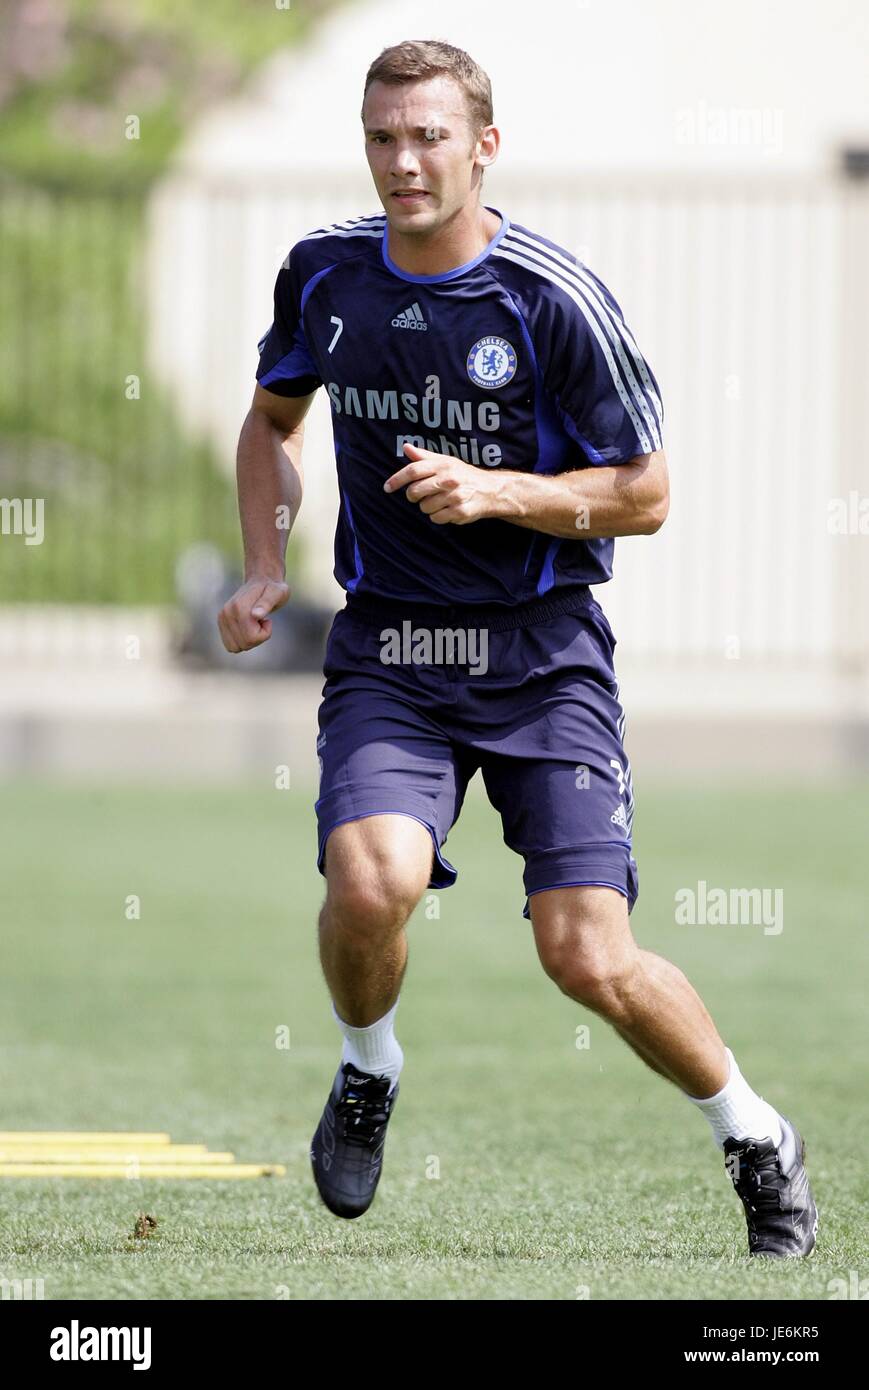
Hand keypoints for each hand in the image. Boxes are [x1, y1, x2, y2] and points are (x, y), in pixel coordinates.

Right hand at [217, 576, 289, 652]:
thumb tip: (255, 615)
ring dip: (249, 640)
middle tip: (262, 621)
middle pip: (244, 644)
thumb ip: (267, 603)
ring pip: (235, 647)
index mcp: (239, 607)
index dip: (264, 633)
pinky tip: (248, 627)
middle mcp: (227, 612)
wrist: (262, 580)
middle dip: (257, 638)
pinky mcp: (221, 621)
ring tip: (254, 624)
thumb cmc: (274, 589)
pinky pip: (230, 645)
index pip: (251, 638)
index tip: (268, 620)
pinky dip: (241, 640)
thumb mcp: (278, 593)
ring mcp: (222, 617)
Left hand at [383, 443, 500, 524]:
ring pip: (424, 507)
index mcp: (443, 465)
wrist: (491, 490)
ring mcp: (455, 497)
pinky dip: (437, 516)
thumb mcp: (446, 462)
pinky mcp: (460, 512)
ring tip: (439, 501)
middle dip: (412, 496)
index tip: (387, 488)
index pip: (413, 470)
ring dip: (427, 507)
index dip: (397, 479)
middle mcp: (449, 480)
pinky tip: (447, 509)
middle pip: (415, 492)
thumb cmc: (464, 475)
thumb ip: (424, 457)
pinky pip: (436, 518)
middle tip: (418, 495)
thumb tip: (405, 447)